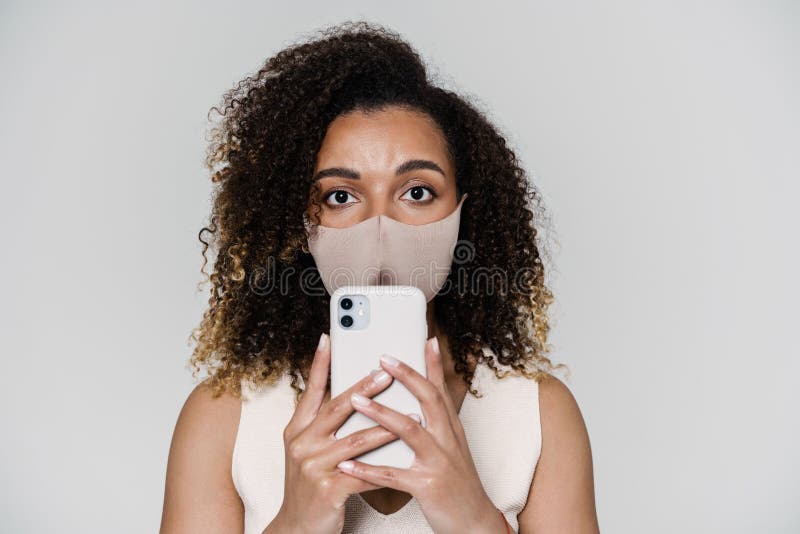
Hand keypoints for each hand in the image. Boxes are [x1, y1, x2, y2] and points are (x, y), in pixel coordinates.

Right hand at [270, 332, 399, 533]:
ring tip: (413, 415)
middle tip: (387, 371)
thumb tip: (349, 394)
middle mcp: (302, 444)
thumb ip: (323, 423)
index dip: (319, 364)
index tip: (329, 338)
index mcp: (297, 430)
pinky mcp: (328, 491)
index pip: (310, 390)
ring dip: (387, 426)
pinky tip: (403, 459)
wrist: (297, 529)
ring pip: (356, 441)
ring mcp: (313, 467)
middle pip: (337, 408)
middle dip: (365, 388)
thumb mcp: (308, 450)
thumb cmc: (309, 486)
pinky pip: (363, 474)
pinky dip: (385, 466)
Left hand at [335, 337, 506, 533]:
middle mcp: (446, 439)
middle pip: (428, 399)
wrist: (474, 522)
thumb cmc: (457, 482)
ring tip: (356, 400)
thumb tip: (430, 393)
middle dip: (405, 377)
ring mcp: (438, 462)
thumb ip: (440, 419)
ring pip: (409, 431)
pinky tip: (347, 465)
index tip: (424, 339)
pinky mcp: (427, 486)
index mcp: (450, 428)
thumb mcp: (453, 445)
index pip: (440, 389)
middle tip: (380, 359)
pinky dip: (368, 469)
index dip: (431, 364)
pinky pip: (393, 475)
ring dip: (381, 413)